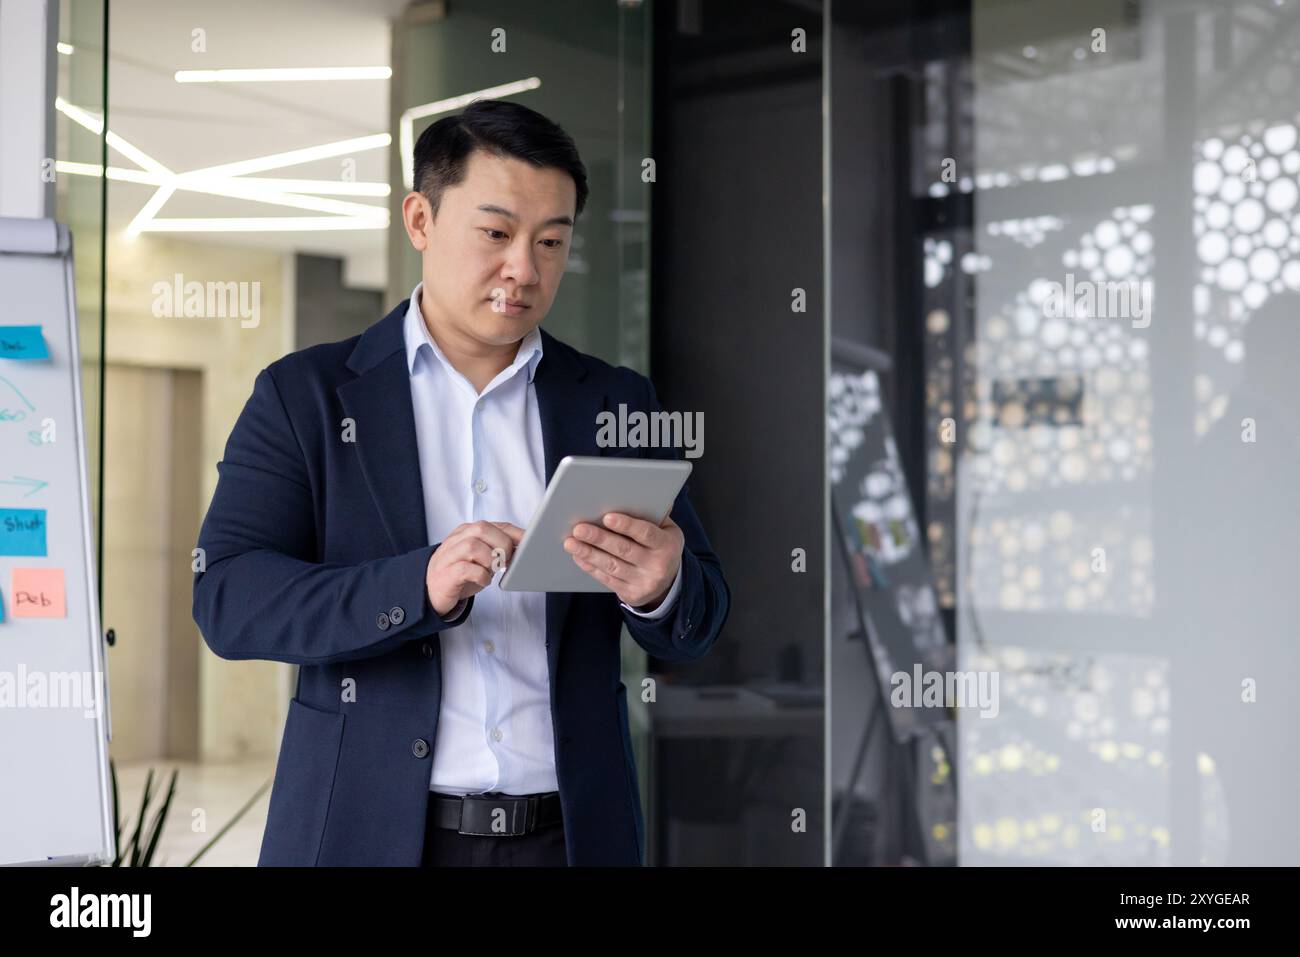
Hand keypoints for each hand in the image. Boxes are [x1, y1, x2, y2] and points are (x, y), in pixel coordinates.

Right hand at [426, 521, 523, 616]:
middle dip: (502, 544)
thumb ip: (498, 549)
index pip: (497, 525)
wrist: (431, 590)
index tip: (531, 544)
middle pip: (482, 529)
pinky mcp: (446, 574)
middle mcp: (457, 539)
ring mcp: (449, 555)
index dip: (517, 534)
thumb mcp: (482, 558)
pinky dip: (480, 575)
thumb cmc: (462, 573)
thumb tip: (525, 548)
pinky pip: (465, 569)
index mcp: (469, 531)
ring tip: (493, 570)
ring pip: (472, 546)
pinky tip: (484, 581)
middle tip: (507, 561)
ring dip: (490, 560)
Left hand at [564, 512, 683, 608]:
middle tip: (579, 528)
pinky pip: (607, 579)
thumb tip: (645, 494)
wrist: (668, 583)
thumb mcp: (668, 530)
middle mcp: (657, 566)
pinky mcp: (631, 594)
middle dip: (599, 538)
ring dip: (589, 553)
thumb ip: (655, 514)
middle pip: (624, 550)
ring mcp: (644, 583)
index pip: (646, 534)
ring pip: (611, 566)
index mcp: (667, 546)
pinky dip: (590, 566)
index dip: (626, 525)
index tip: (607, 517)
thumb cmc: (662, 547)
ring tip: (571, 542)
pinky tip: (578, 556)